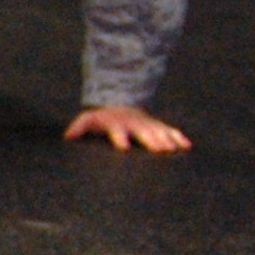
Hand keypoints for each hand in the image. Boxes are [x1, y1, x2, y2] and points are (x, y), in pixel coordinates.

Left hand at [64, 104, 189, 152]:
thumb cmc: (102, 119)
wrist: (120, 104)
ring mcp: (148, 124)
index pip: (117, 132)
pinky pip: (170, 131)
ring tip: (173, 150)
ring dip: (167, 140)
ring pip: (159, 131)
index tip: (124, 148)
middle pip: (144, 132)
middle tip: (159, 150)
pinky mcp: (159, 126)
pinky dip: (178, 137)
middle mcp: (135, 124)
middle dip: (151, 140)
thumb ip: (79, 127)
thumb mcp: (88, 119)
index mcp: (117, 124)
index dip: (120, 139)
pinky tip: (186, 146)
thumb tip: (68, 136)